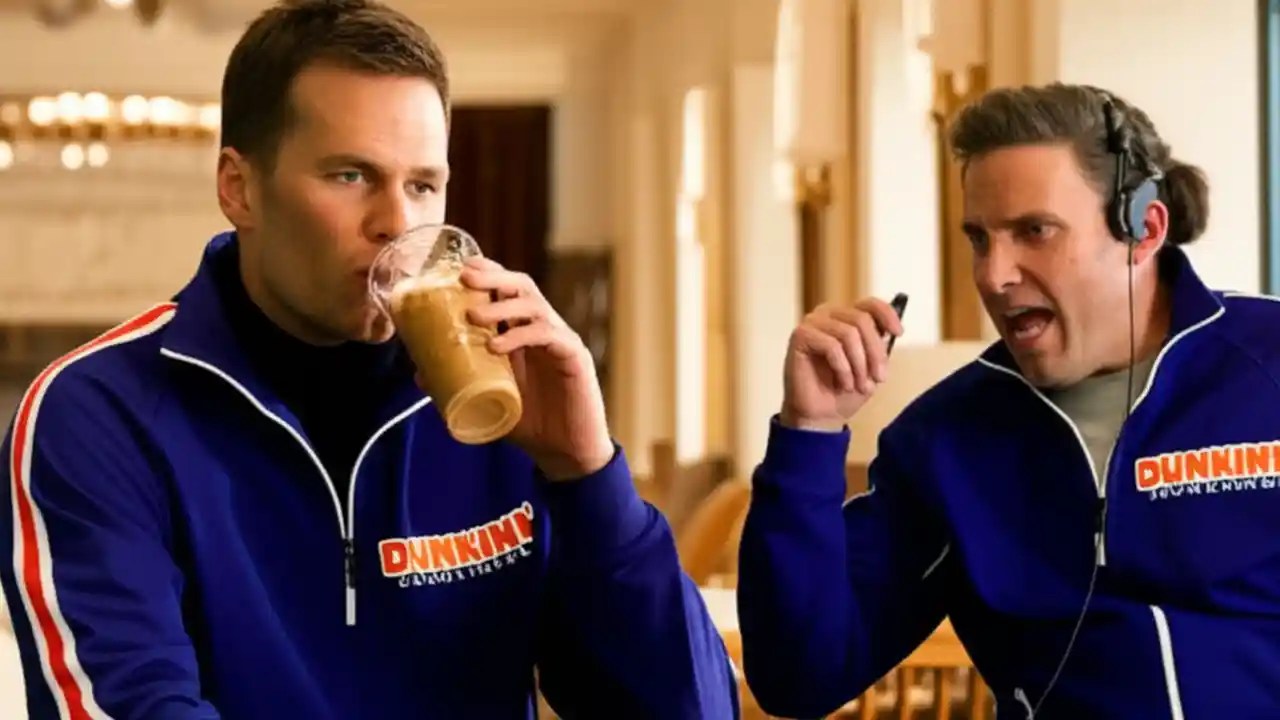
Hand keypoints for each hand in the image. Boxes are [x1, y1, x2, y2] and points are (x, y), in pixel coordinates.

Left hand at [437, 257, 613, 479]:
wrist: (565, 454)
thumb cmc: (531, 424)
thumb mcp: (488, 401)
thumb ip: (459, 384)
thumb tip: (419, 372)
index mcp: (525, 333)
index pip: (508, 291)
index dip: (488, 274)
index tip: (459, 268)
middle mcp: (545, 329)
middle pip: (522, 287)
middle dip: (493, 277)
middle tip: (464, 277)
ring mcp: (561, 341)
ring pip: (535, 306)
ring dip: (502, 306)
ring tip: (473, 315)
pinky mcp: (574, 357)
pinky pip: (549, 335)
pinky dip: (522, 335)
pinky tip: (498, 346)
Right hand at [780, 298, 903, 430]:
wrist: (822, 417)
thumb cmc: (845, 391)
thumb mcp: (871, 366)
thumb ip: (879, 345)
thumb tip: (891, 331)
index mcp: (845, 318)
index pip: (869, 304)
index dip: (887, 315)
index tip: (898, 333)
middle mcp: (827, 315)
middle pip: (862, 320)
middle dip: (875, 353)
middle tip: (880, 378)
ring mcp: (812, 324)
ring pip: (848, 333)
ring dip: (859, 365)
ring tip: (859, 386)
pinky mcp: (800, 336)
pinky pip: (832, 346)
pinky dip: (843, 369)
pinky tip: (843, 385)